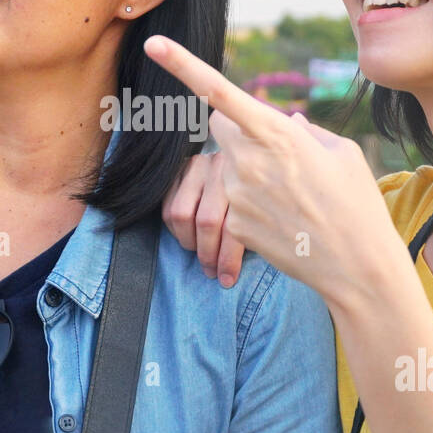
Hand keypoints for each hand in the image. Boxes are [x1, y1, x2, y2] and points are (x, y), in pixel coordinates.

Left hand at [144, 34, 401, 302]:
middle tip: (275, 148)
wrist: (357, 268)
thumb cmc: (357, 203)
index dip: (183, 65)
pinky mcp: (234, 224)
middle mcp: (248, 161)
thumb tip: (286, 122)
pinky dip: (253, 202)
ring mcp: (237, 195)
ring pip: (227, 164)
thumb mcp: (343, 153)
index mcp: (277, 134)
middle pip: (218, 124)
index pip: (219, 92)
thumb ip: (306, 131)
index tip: (154, 44)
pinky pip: (234, 199)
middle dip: (236, 126)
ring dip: (249, 168)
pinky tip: (285, 218)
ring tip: (292, 194)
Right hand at [163, 151, 246, 286]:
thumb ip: (253, 229)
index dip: (228, 258)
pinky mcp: (180, 168)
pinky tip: (188, 236)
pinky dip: (175, 228)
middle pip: (207, 221)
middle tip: (210, 271)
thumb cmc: (258, 194)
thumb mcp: (264, 209)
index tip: (227, 279)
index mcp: (250, 179)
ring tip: (198, 252)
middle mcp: (222, 167)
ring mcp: (199, 164)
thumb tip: (235, 269)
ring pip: (182, 214)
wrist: (247, 152)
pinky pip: (168, 206)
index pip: (235, 225)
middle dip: (207, 254)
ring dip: (188, 242)